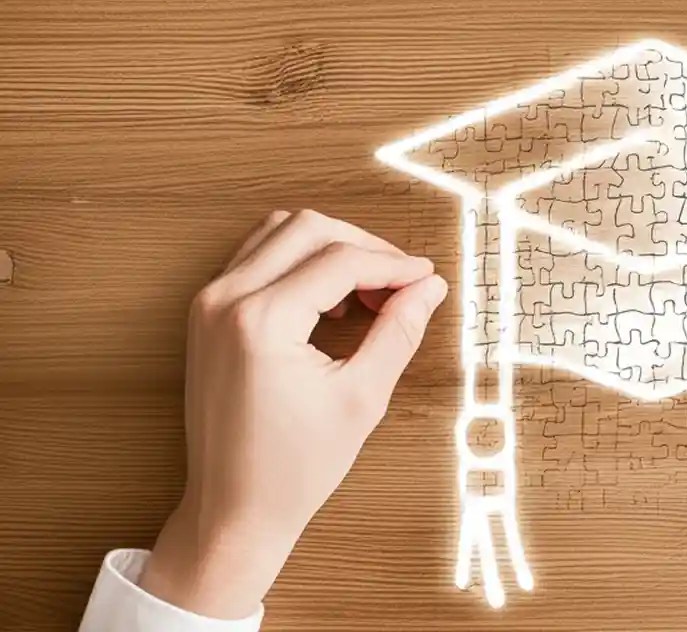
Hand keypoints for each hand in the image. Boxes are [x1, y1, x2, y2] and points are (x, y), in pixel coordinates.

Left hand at [138, 210, 446, 618]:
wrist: (232, 509)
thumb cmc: (293, 468)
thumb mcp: (362, 398)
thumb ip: (399, 331)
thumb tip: (428, 287)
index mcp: (260, 321)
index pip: (341, 260)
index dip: (393, 265)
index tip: (426, 278)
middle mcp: (225, 300)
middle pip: (307, 228)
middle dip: (364, 246)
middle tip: (402, 281)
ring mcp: (208, 304)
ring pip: (279, 233)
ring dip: (331, 248)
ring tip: (368, 290)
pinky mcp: (206, 315)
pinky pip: (257, 259)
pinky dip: (300, 263)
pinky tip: (332, 301)